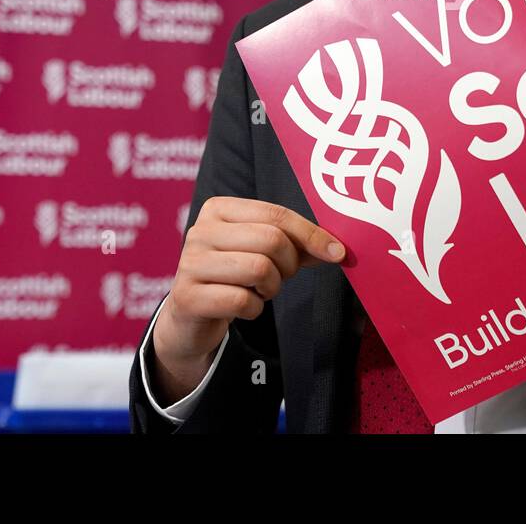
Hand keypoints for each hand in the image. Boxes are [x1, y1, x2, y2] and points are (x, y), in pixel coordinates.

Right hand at [150, 196, 344, 404]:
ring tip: (260, 290)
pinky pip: (243, 301)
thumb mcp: (262, 251)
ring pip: (259, 269)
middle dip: (289, 264)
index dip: (312, 234)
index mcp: (219, 208)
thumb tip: (335, 248)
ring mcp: (190, 263)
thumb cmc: (234, 275)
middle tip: (282, 276)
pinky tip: (244, 306)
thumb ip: (295, 244)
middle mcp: (200, 231)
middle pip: (271, 239)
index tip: (337, 252)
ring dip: (272, 287)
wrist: (191, 316)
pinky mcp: (187, 297)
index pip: (276, 213)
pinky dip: (255, 309)